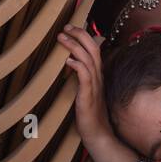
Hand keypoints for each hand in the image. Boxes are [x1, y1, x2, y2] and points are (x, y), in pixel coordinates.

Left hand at [58, 23, 114, 145]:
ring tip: (61, 37)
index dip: (84, 36)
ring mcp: (95, 86)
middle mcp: (98, 77)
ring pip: (88, 59)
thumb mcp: (85, 93)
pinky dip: (77, 66)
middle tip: (65, 27)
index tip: (71, 28)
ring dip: (74, 46)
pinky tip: (67, 61)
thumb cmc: (89, 116)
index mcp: (98, 75)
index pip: (94, 49)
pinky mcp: (88, 96)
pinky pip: (85, 77)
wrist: (98, 134)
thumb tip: (70, 67)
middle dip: (79, 34)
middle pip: (93, 48)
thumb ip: (80, 79)